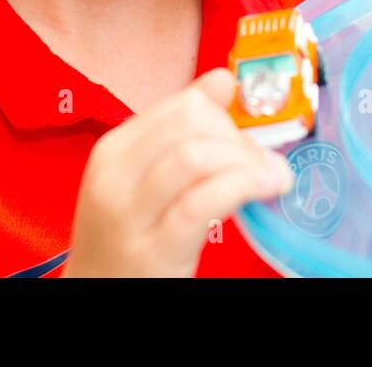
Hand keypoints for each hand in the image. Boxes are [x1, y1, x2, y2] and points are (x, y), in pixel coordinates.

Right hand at [63, 68, 293, 276]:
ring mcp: (130, 215)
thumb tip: (222, 79)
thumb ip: (183, 130)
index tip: (246, 142)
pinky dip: (243, 186)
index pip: (183, 105)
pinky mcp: (154, 250)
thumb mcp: (146, 177)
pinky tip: (266, 188)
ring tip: (272, 177)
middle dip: (238, 138)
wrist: (98, 292)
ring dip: (246, 161)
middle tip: (262, 164)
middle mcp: (114, 176)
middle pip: (192, 123)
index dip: (227, 116)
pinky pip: (203, 202)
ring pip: (196, 156)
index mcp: (115, 149)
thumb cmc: (130, 234)